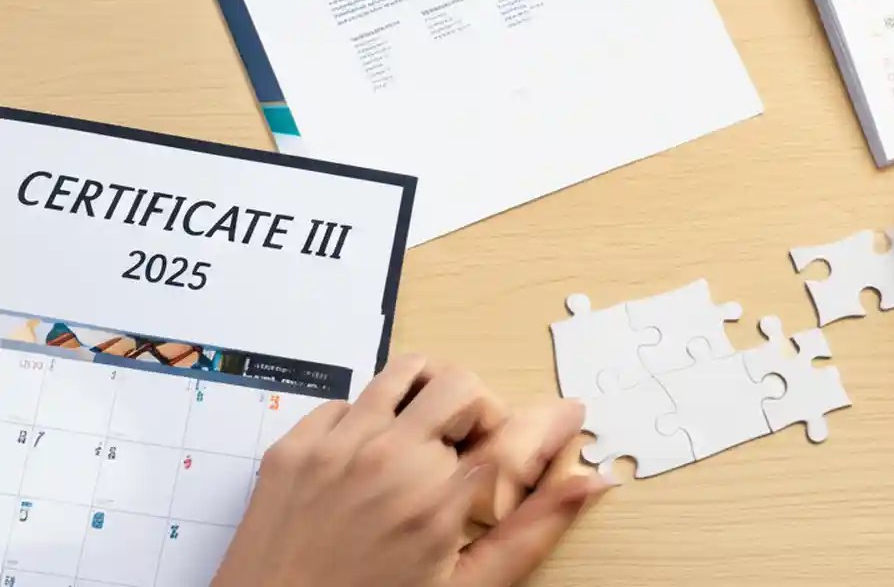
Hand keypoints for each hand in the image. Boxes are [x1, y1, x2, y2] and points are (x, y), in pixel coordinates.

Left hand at [213, 355, 609, 586]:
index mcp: (436, 502)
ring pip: (406, 372)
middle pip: (463, 385)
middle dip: (482, 412)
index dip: (548, 424)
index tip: (563, 418)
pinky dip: (370, 420)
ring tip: (428, 437)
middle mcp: (387, 460)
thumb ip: (530, 533)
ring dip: (431, 395)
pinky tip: (369, 462)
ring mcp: (336, 447)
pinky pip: (347, 400)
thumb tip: (588, 484)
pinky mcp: (294, 446)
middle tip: (473, 450)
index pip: (514, 433)